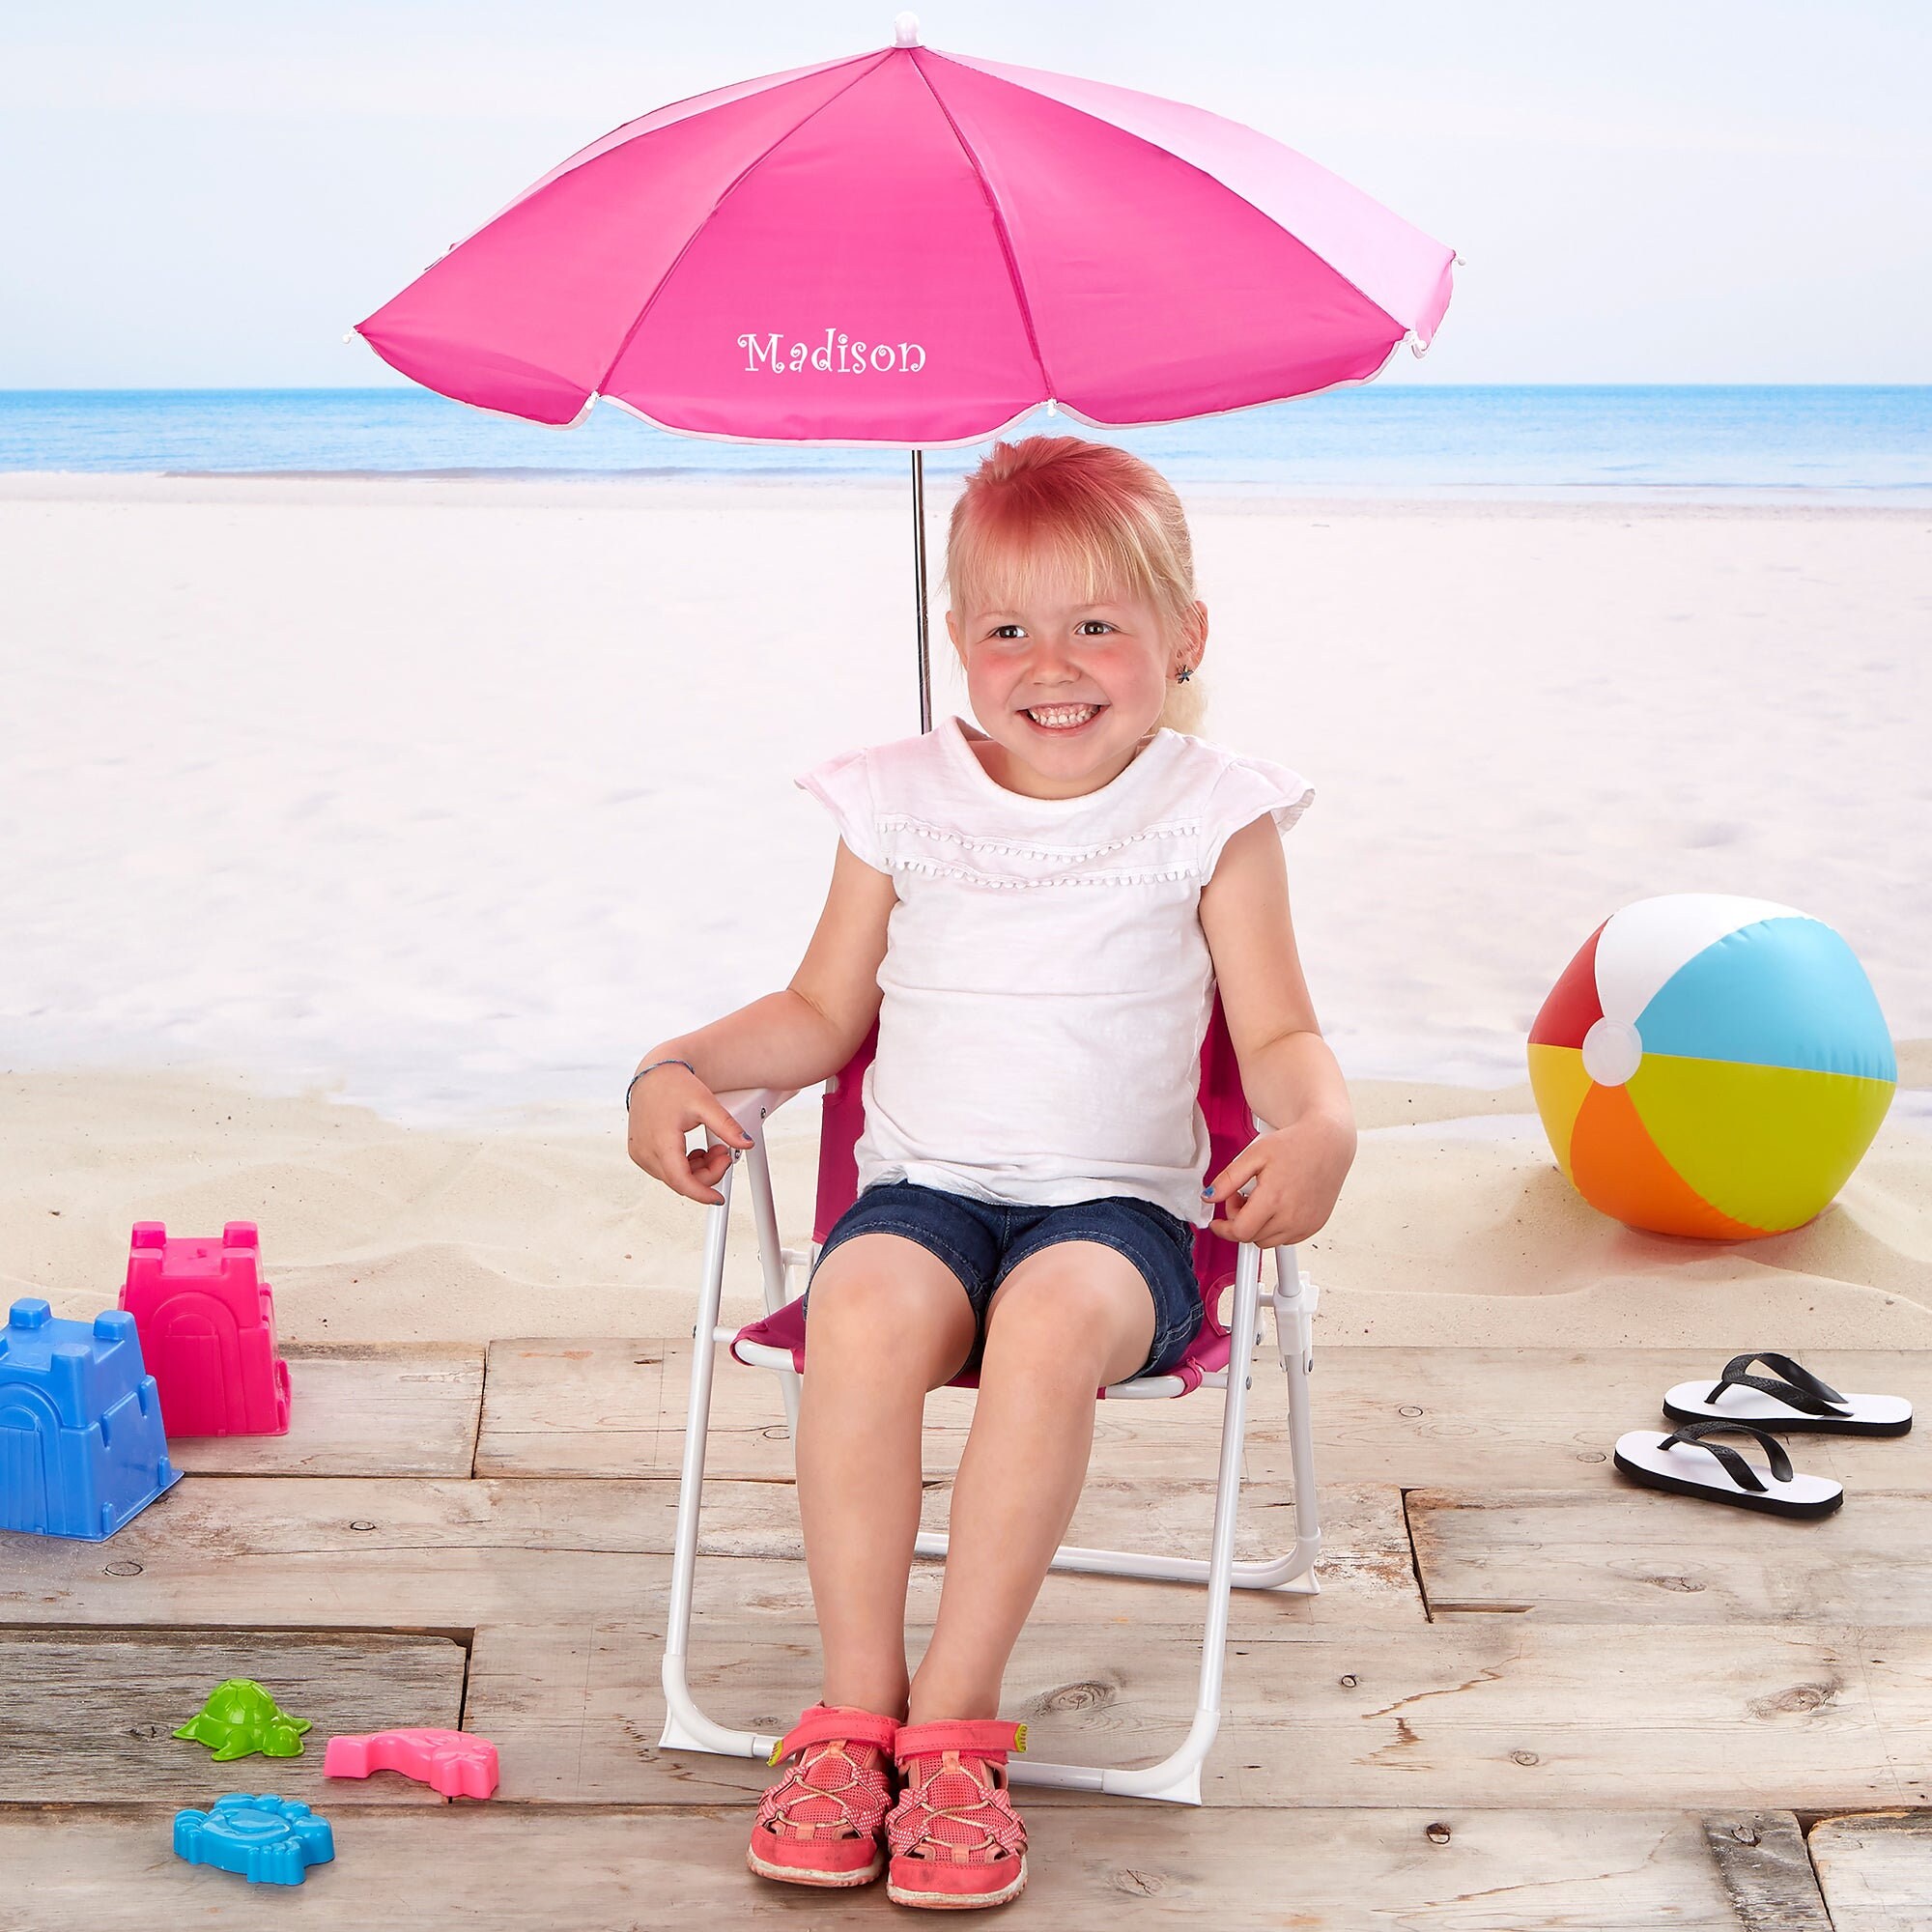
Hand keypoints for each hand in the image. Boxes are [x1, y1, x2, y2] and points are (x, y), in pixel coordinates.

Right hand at [626, 1063, 755, 1205]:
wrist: (653, 1073)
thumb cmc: (674, 1085)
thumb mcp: (706, 1104)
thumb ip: (727, 1127)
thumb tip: (746, 1143)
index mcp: (660, 1141)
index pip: (681, 1181)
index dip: (702, 1193)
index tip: (717, 1199)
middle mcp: (645, 1151)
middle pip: (680, 1181)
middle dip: (707, 1173)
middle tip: (724, 1154)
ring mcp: (639, 1153)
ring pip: (673, 1178)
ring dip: (696, 1171)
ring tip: (713, 1149)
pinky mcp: (639, 1152)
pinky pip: (665, 1170)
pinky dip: (684, 1166)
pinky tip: (696, 1152)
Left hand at [1202, 1112, 1354, 1247]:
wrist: (1328, 1142)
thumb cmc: (1295, 1145)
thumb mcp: (1253, 1155)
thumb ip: (1228, 1179)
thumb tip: (1209, 1197)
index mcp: (1273, 1199)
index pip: (1240, 1232)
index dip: (1224, 1228)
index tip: (1218, 1223)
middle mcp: (1291, 1217)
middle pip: (1252, 1237)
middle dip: (1240, 1221)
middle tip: (1243, 1196)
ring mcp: (1305, 1224)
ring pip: (1268, 1241)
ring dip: (1258, 1226)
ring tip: (1261, 1200)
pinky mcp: (1315, 1225)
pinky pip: (1287, 1238)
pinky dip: (1276, 1228)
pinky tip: (1277, 1205)